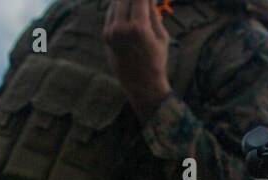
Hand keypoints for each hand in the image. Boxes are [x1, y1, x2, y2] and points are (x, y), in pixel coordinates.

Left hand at [104, 0, 171, 121]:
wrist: (141, 84)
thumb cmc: (156, 60)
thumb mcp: (162, 37)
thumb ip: (154, 14)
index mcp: (139, 27)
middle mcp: (122, 27)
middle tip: (141, 0)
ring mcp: (111, 31)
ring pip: (115, 4)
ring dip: (124, 1)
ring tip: (133, 3)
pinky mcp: (105, 35)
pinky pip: (110, 14)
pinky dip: (117, 8)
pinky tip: (125, 8)